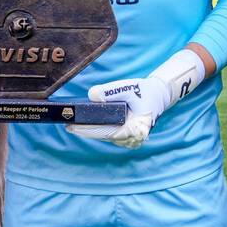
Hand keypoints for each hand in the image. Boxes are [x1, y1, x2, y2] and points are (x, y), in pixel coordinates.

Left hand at [67, 49, 205, 148]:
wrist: (159, 95)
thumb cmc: (145, 92)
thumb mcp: (128, 87)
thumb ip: (111, 91)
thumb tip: (92, 96)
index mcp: (135, 128)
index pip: (107, 132)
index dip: (88, 130)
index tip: (73, 126)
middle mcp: (132, 138)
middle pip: (104, 136)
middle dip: (86, 130)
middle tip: (67, 124)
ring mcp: (130, 139)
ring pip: (105, 136)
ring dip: (90, 130)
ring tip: (72, 123)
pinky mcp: (127, 136)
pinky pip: (109, 133)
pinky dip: (97, 129)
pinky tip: (84, 124)